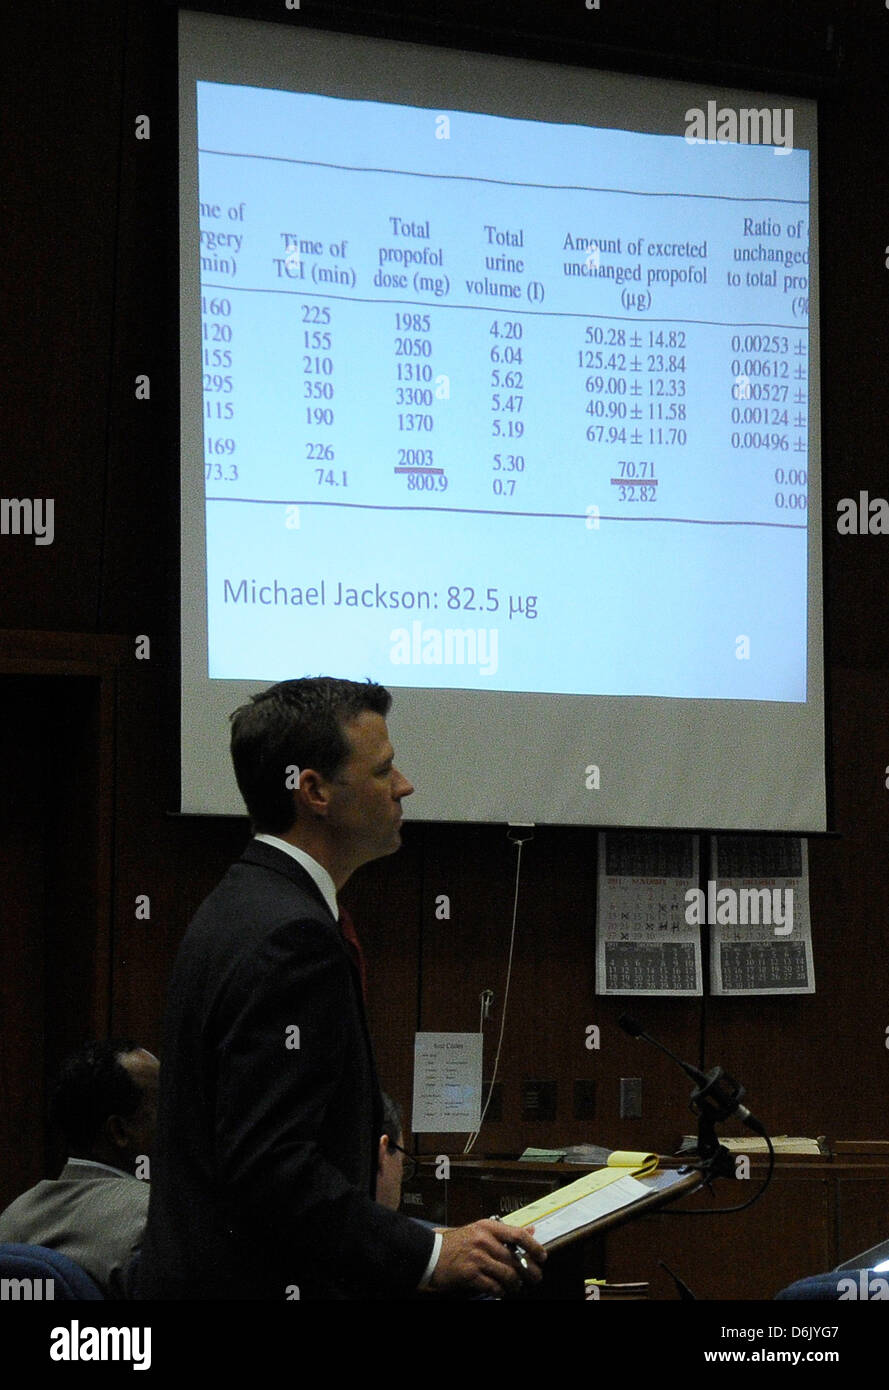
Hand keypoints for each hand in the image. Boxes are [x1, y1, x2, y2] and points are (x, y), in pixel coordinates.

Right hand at [429, 1220, 545, 1296]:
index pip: (518, 1234)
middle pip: (516, 1259)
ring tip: (516, 1286)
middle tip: (535, 1278)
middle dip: (530, 1272)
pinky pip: (494, 1287)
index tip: (542, 1256)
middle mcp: (483, 1240)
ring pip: (508, 1275)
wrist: (431, 1255)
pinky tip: (501, 1291)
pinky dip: (501, 1292)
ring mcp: (477, 1257)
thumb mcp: (481, 1231)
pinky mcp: (470, 1274)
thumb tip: (531, 1231)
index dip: (534, 1247)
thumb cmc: (457, 1244)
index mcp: (487, 1227)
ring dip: (516, 1284)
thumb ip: (505, 1233)